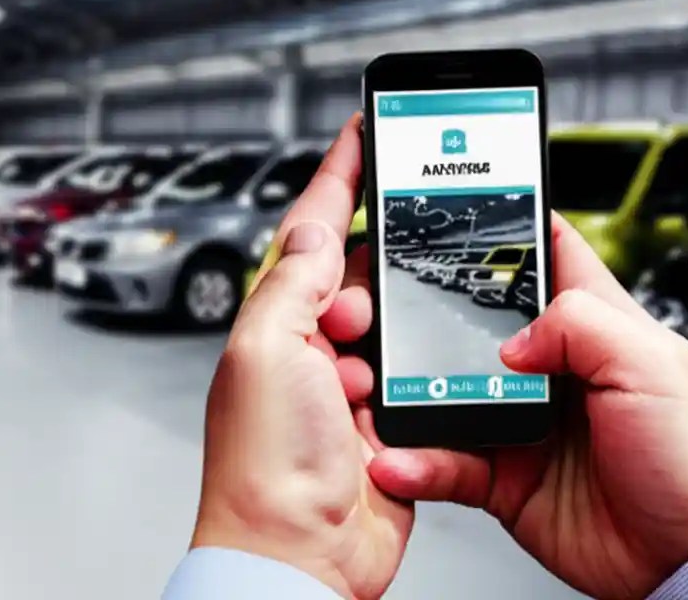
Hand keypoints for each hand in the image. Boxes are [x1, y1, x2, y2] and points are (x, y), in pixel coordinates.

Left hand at [191, 114, 412, 599]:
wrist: (297, 556)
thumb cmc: (264, 469)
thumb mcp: (268, 351)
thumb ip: (294, 283)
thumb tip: (316, 227)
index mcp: (272, 323)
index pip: (311, 231)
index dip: (339, 177)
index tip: (362, 131)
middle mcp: (306, 350)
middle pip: (358, 274)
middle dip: (378, 268)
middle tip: (390, 277)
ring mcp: (346, 388)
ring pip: (393, 324)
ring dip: (402, 325)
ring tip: (396, 340)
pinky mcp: (385, 425)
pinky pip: (414, 375)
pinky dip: (422, 367)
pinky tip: (422, 374)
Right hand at [364, 215, 687, 598]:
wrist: (685, 559)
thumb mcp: (651, 365)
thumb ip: (578, 325)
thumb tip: (510, 340)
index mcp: (594, 326)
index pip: (547, 255)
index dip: (508, 229)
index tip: (456, 214)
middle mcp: (551, 369)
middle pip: (473, 321)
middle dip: (425, 314)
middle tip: (385, 310)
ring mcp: (520, 422)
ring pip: (443, 390)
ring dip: (407, 392)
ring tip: (375, 390)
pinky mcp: (501, 477)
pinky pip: (442, 461)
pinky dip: (415, 461)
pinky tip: (399, 458)